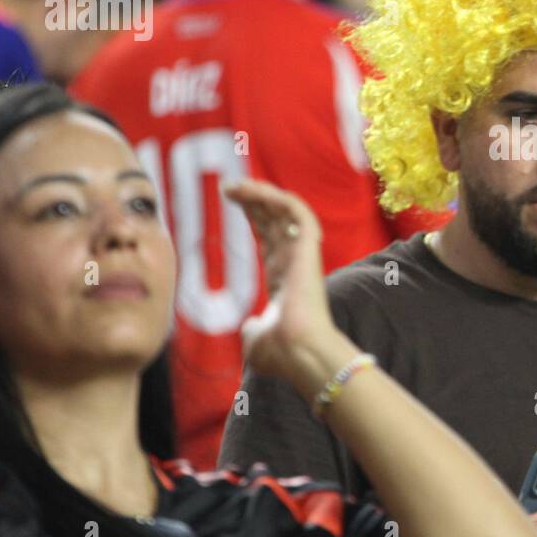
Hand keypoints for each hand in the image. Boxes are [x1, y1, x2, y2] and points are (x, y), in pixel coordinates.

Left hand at [223, 178, 352, 394]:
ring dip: (260, 193)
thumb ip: (253, 326)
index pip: (271, 238)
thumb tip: (251, 325)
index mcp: (283, 279)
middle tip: (229, 187)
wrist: (297, 350)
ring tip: (233, 185)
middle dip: (254, 201)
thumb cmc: (279, 351)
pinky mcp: (308, 246)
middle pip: (275, 220)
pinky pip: (295, 210)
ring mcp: (302, 252)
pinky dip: (275, 197)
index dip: (254, 217)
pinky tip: (252, 190)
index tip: (233, 202)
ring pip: (284, 210)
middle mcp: (293, 262)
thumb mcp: (256, 338)